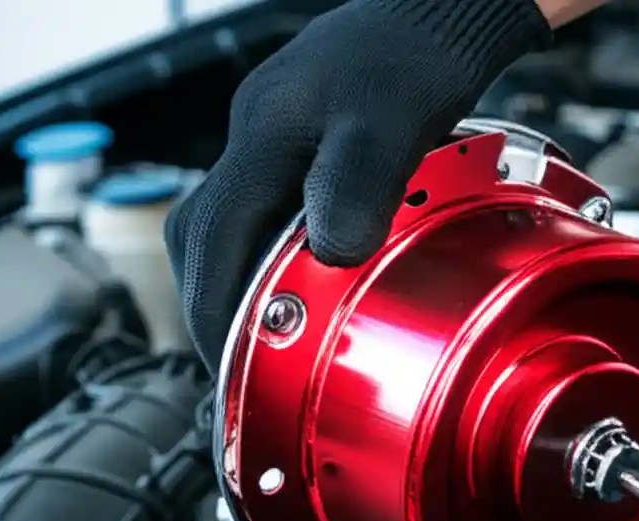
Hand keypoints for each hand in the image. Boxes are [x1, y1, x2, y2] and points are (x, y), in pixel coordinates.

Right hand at [165, 0, 551, 363]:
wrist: (436, 15)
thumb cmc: (413, 59)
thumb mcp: (389, 124)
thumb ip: (355, 187)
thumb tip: (330, 255)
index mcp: (261, 140)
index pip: (210, 244)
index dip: (214, 314)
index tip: (232, 368)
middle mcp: (253, 139)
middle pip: (203, 239)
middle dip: (214, 305)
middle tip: (242, 362)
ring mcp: (272, 140)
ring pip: (230, 224)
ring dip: (239, 280)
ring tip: (266, 332)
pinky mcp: (298, 143)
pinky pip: (266, 209)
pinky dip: (272, 252)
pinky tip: (304, 272)